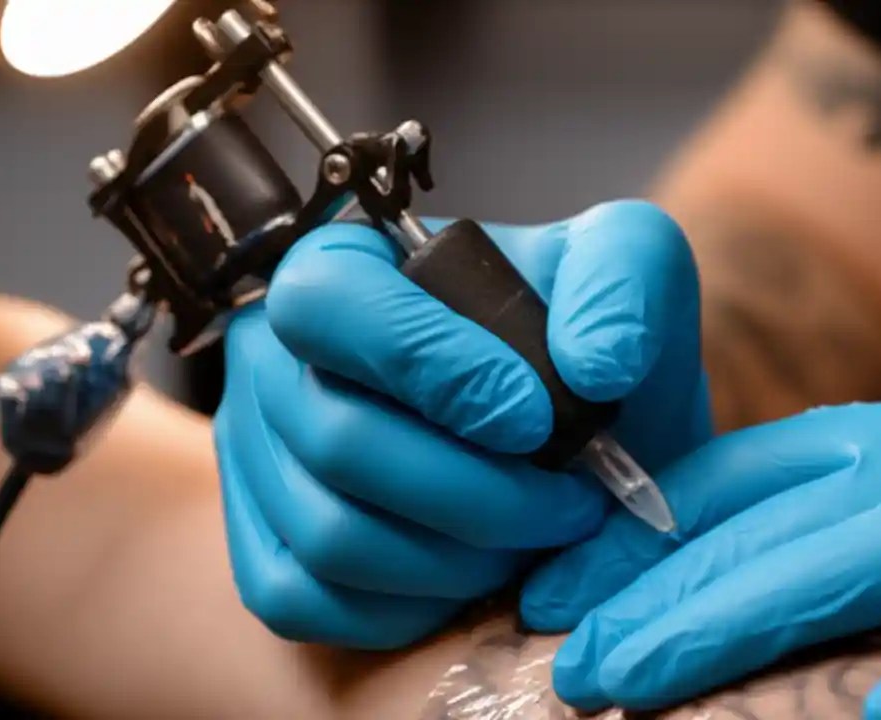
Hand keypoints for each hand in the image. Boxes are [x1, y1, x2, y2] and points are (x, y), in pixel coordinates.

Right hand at [214, 200, 711, 648]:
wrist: (561, 428)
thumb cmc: (575, 345)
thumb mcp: (624, 268)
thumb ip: (622, 282)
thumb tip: (593, 364)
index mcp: (338, 270)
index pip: (334, 306)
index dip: (436, 370)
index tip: (537, 420)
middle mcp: (274, 361)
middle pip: (340, 442)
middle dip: (481, 494)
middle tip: (572, 505)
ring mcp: (256, 462)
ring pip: (330, 536)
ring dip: (460, 558)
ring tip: (534, 537)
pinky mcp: (264, 554)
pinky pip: (309, 604)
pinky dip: (412, 607)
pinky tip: (478, 574)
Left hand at [521, 396, 880, 717]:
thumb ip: (799, 529)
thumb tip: (660, 587)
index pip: (733, 476)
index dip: (630, 535)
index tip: (547, 596)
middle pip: (781, 520)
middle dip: (659, 593)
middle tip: (570, 664)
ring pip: (870, 558)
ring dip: (740, 621)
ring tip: (637, 687)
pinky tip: (876, 719)